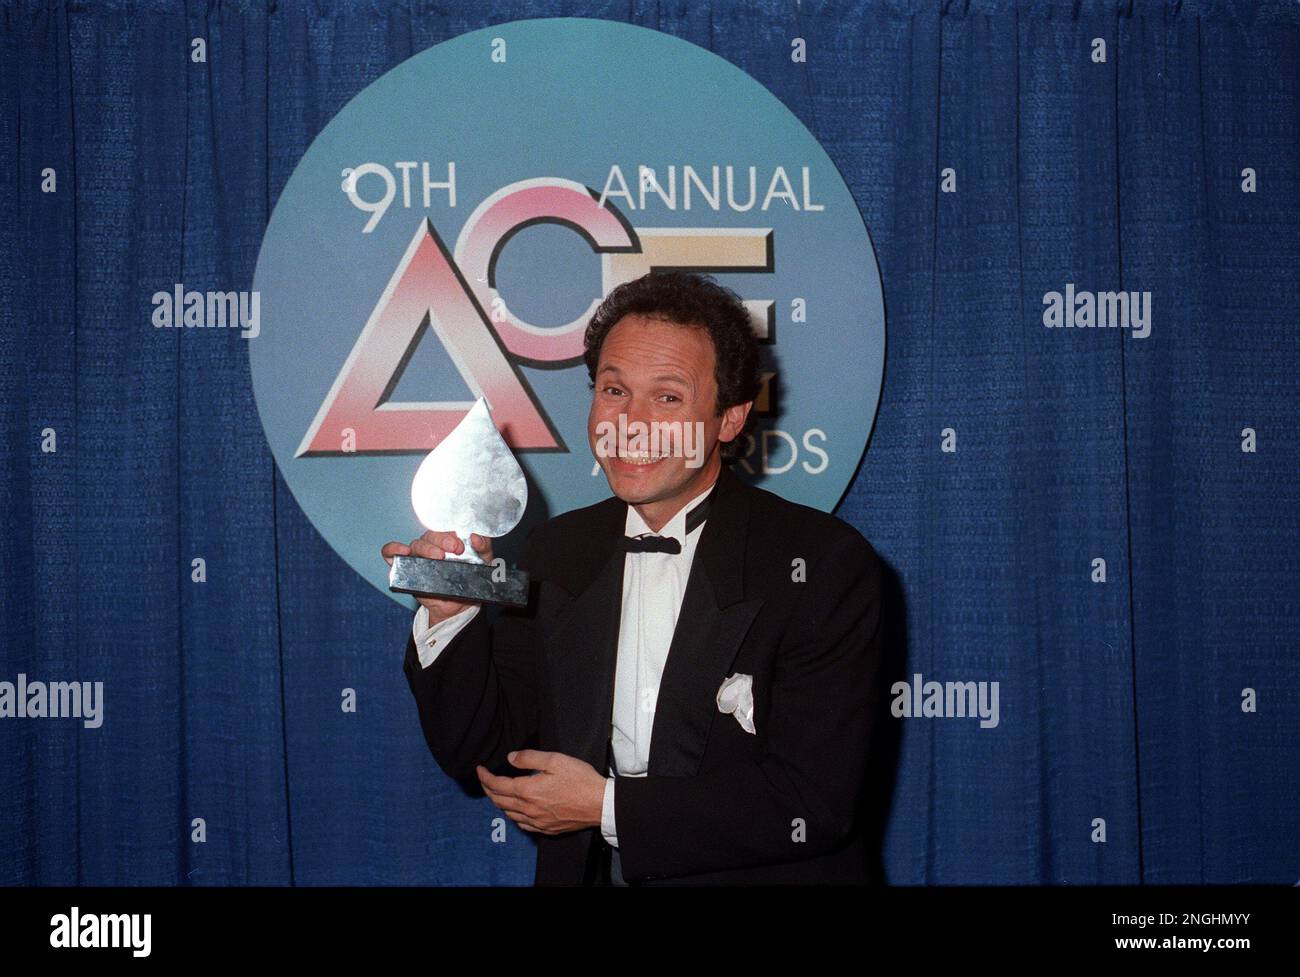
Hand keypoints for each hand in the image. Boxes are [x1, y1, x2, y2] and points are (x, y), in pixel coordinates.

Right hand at [380, 530, 493, 624]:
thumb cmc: (470, 578)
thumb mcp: (484, 561)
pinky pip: (391, 554)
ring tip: (438, 557)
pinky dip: (392, 549)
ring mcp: (418, 556)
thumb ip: (483, 547)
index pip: (445, 527)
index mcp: (449, 539)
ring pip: (416, 544)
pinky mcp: (406, 569)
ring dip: (426, 548)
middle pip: (430, 535)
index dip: (452, 532)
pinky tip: (402, 551)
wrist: (460, 605)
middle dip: (443, 540)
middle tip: (455, 550)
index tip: (462, 544)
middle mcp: (432, 545)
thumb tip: (476, 537)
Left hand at [477, 750, 605, 835]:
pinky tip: (516, 811)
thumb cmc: (580, 780)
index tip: (480, 769)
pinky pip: (522, 825)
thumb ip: (529, 758)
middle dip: (488, 790)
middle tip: (485, 780)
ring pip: (509, 814)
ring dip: (499, 803)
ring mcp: (537, 822)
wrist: (600, 803)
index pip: (497, 785)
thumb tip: (510, 758)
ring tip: (498, 793)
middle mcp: (529, 809)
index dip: (485, 777)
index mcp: (528, 791)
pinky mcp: (546, 829)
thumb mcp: (555, 760)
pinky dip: (513, 816)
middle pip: (499, 801)